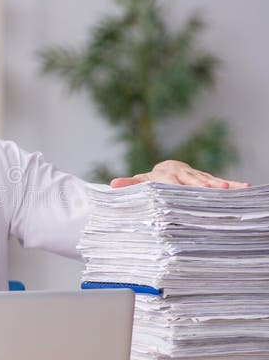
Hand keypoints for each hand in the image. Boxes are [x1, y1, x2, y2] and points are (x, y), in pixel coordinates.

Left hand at [110, 160, 250, 188]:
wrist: (167, 169)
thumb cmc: (152, 181)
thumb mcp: (140, 182)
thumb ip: (129, 185)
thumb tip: (112, 185)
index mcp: (167, 177)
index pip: (172, 183)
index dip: (178, 187)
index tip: (185, 190)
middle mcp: (184, 175)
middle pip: (195, 181)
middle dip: (205, 186)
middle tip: (218, 190)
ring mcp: (197, 178)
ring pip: (210, 181)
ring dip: (222, 186)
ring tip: (234, 189)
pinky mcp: (208, 181)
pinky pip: (222, 183)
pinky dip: (234, 186)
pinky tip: (246, 189)